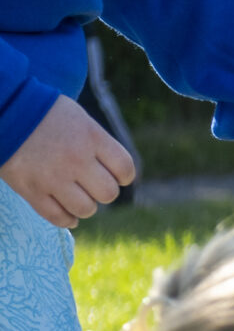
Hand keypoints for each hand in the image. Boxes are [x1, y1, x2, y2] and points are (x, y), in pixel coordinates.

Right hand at [1, 93, 134, 225]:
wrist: (5, 110)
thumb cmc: (45, 113)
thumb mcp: (79, 119)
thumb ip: (99, 144)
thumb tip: (116, 172)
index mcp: (91, 137)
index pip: (125, 168)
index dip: (124, 176)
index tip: (116, 176)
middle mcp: (75, 159)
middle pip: (108, 193)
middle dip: (104, 191)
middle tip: (92, 185)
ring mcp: (53, 176)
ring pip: (86, 209)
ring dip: (85, 206)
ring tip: (77, 197)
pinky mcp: (31, 189)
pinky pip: (57, 217)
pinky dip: (67, 220)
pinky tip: (69, 215)